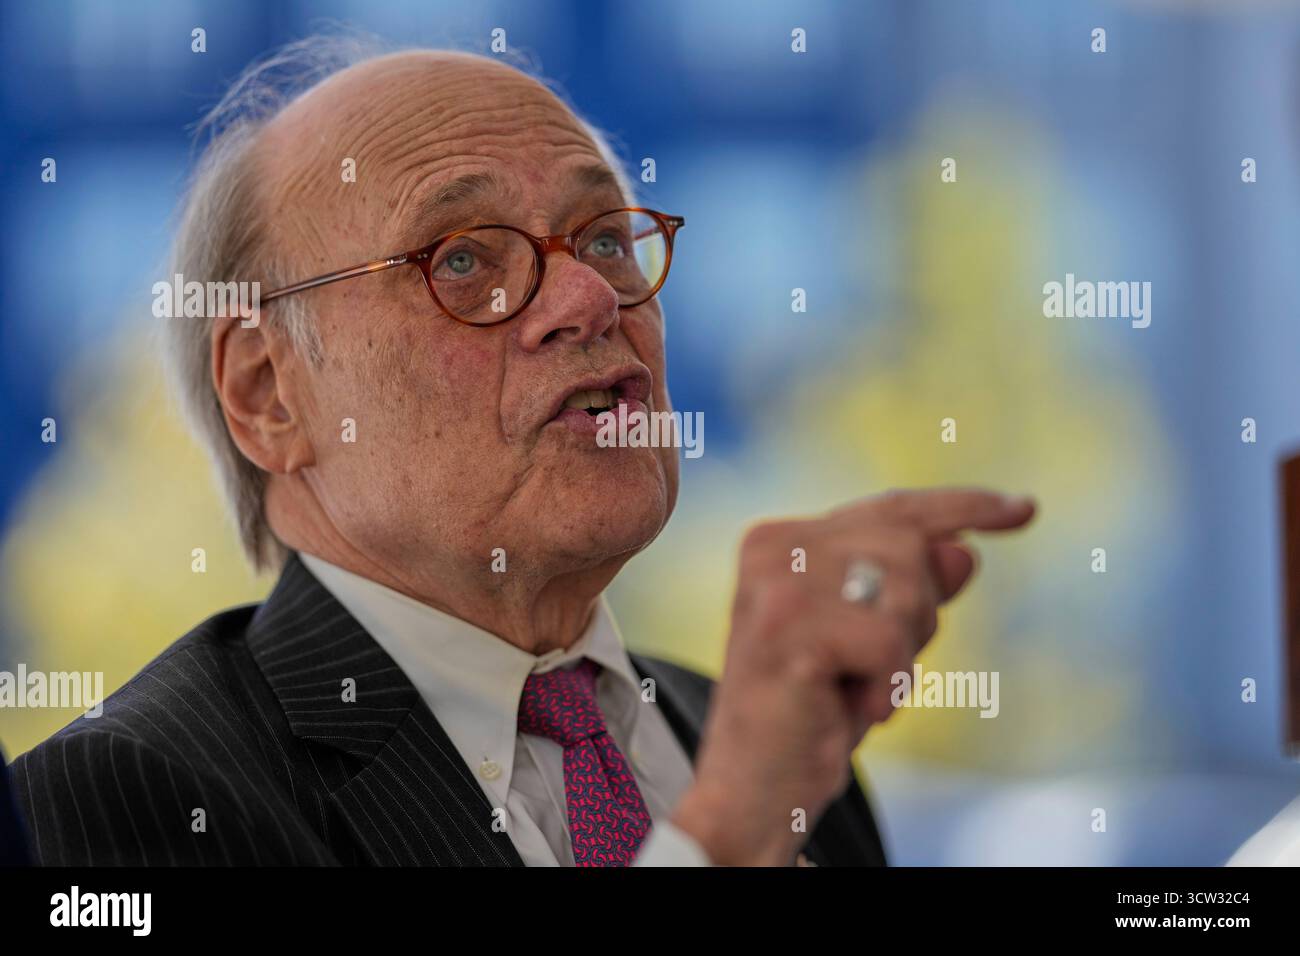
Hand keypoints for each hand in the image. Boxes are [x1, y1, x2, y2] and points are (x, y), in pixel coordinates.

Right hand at [670, 488, 1035, 865]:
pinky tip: (851, 707)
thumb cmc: (812, 716)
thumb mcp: (876, 643)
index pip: (891, 510)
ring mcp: (775, 582)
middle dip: (918, 615)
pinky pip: (887, 640)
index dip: (963, 507)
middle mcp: (772, 546)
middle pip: (909, 546)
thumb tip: (963, 550)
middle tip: (872, 671)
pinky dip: (887, 684)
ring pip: (904, 588)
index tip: (1025, 509)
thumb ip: (911, 591)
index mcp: (783, 539)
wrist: (753, 791)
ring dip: (900, 654)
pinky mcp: (786, 627)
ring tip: (853, 688)